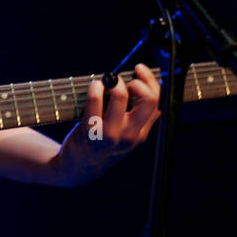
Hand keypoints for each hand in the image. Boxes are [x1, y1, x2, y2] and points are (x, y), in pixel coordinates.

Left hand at [55, 63, 160, 185]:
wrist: (79, 167)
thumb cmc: (103, 143)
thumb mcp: (127, 135)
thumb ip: (141, 117)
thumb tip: (153, 90)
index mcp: (141, 134)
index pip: (157, 102)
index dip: (151, 80)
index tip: (140, 69)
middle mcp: (129, 135)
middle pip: (147, 99)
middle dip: (138, 82)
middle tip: (124, 81)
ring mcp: (110, 134)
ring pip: (120, 95)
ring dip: (114, 81)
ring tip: (107, 82)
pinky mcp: (90, 131)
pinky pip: (95, 100)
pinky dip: (96, 87)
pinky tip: (95, 86)